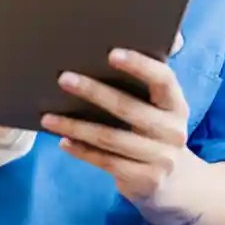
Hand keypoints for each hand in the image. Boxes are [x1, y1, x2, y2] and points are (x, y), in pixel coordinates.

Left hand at [40, 48, 189, 206]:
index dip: (139, 66)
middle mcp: (173, 131)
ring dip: (76, 126)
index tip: (111, 53)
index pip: (163, 80)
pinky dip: (82, 151)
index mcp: (176, 105)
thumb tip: (139, 42)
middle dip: (93, 92)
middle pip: (128, 108)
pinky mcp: (144, 179)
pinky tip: (62, 140)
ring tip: (47, 117)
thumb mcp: (161, 108)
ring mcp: (160, 158)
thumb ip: (148, 80)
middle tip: (63, 78)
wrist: (175, 183)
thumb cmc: (155, 130)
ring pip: (110, 138)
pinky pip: (106, 162)